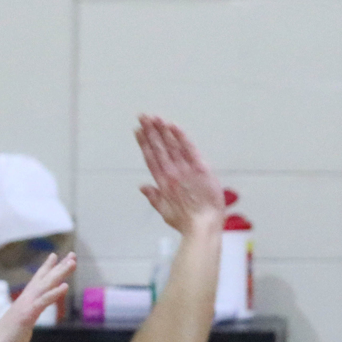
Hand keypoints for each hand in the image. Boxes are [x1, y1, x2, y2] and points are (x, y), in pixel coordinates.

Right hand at [0, 251, 75, 341]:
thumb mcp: (17, 329)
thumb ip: (22, 322)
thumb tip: (24, 321)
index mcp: (23, 304)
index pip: (37, 283)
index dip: (46, 269)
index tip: (55, 256)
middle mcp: (24, 302)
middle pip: (44, 280)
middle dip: (59, 267)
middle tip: (72, 255)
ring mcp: (24, 307)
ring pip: (45, 286)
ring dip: (59, 273)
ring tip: (72, 262)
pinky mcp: (26, 316)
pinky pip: (42, 302)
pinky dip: (54, 293)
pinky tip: (65, 286)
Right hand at [135, 115, 225, 235]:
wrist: (203, 225)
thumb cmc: (186, 222)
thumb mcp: (165, 212)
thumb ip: (154, 197)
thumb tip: (143, 186)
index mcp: (162, 183)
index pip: (151, 158)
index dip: (144, 143)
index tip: (138, 132)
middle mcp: (171, 173)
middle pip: (158, 148)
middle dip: (150, 131)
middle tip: (143, 117)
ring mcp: (185, 170)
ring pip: (171, 145)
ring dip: (162, 130)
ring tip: (155, 117)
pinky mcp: (200, 168)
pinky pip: (189, 149)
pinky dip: (180, 137)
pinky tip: (173, 126)